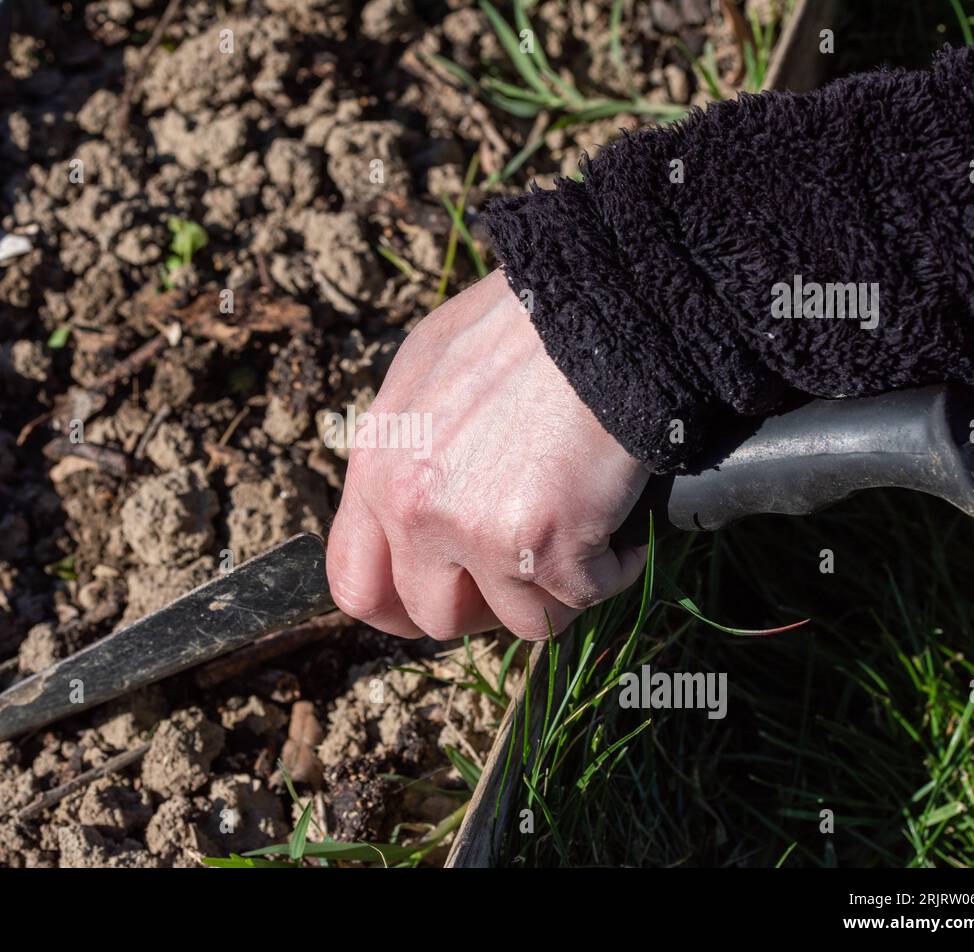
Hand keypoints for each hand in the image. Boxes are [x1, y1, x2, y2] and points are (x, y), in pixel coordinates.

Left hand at [326, 268, 650, 639]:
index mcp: (378, 468)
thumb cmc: (520, 327)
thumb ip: (408, 452)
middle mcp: (414, 509)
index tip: (444, 599)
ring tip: (581, 538)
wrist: (595, 306)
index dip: (398, 609)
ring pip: (517, 622)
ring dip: (555, 592)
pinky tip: (619, 528)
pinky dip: (611, 570)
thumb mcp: (426, 371)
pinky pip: (582, 599)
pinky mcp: (545, 546)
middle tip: (525, 570)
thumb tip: (416, 514)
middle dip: (485, 605)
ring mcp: (476, 533)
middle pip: (434, 617)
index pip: (355, 584)